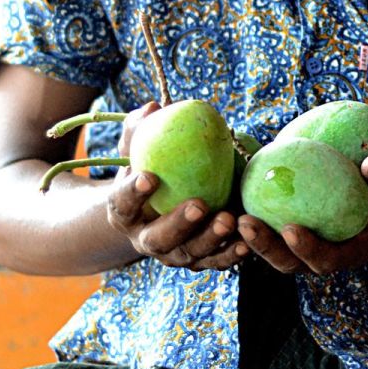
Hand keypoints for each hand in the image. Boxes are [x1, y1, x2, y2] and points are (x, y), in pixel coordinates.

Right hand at [106, 101, 250, 269]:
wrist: (157, 207)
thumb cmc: (149, 169)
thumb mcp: (138, 150)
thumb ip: (141, 130)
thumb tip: (154, 107)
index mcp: (124, 213)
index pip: (122, 204)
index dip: (132, 193)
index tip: (149, 177)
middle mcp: (145, 239)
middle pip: (158, 239)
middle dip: (179, 224)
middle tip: (199, 205)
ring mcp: (173, 253)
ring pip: (189, 253)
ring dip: (210, 238)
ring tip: (229, 219)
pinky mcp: (198, 259)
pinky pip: (215, 261)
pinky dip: (230, 254)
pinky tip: (246, 241)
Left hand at [236, 155, 367, 274]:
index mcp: (352, 253)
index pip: (326, 260)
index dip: (307, 249)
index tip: (292, 229)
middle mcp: (325, 257)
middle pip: (289, 264)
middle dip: (265, 248)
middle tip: (244, 222)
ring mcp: (308, 249)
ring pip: (274, 253)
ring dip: (251, 239)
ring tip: (231, 214)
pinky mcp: (296, 235)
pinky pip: (272, 231)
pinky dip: (254, 221)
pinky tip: (235, 196)